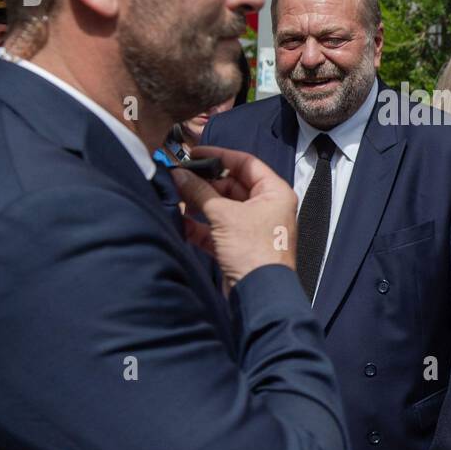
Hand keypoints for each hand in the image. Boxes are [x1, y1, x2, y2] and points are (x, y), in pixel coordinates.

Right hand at [172, 145, 297, 287]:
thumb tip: (179, 174)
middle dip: (205, 183)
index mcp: (274, 193)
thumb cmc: (254, 252)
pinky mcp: (238, 246)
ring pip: (221, 208)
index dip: (220, 156)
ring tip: (176, 196)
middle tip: (180, 177)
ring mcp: (252, 227)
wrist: (259, 296)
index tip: (195, 153)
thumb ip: (200, 192)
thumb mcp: (224, 216)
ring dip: (199, 203)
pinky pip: (216, 229)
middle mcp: (267, 207)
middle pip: (231, 185)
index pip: (246, 163)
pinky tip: (179, 219)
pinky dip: (199, 225)